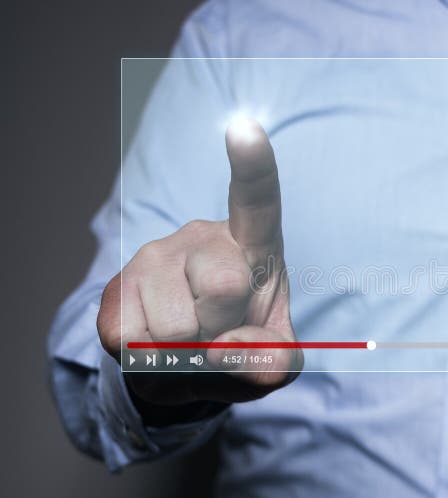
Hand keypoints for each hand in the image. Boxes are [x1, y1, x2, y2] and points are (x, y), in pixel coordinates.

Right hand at [97, 118, 302, 405]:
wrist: (183, 363)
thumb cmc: (240, 343)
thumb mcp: (274, 358)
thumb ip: (273, 359)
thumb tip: (222, 349)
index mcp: (254, 243)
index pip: (257, 200)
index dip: (253, 166)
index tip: (244, 127)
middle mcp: (202, 238)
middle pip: (225, 286)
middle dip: (226, 326)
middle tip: (219, 328)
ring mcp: (154, 257)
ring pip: (179, 326)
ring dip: (187, 350)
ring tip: (189, 338)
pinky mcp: (115, 289)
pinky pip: (136, 343)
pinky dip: (152, 362)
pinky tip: (158, 343)